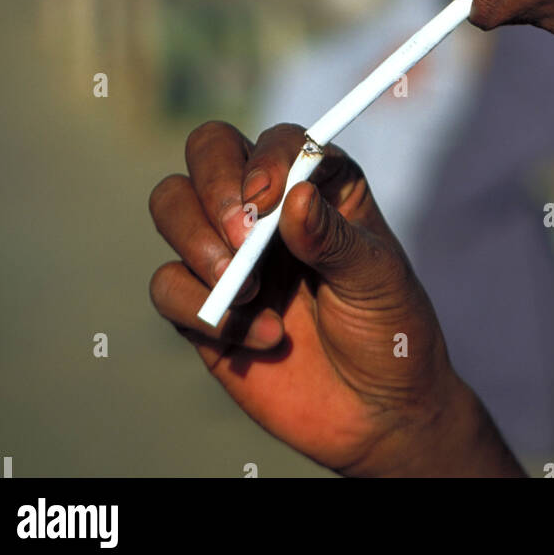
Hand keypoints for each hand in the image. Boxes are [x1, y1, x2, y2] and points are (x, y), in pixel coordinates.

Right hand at [149, 120, 464, 475]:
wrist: (377, 413)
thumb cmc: (388, 328)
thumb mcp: (377, 277)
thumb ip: (333, 238)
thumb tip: (293, 197)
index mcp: (316, 183)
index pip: (276, 141)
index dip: (265, 160)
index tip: (266, 199)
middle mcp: (265, 206)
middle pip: (208, 151)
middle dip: (215, 189)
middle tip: (243, 240)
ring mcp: (228, 251)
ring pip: (171, 204)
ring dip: (198, 244)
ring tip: (250, 292)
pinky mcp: (200, 303)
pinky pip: (166, 284)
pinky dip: (202, 310)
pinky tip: (264, 338)